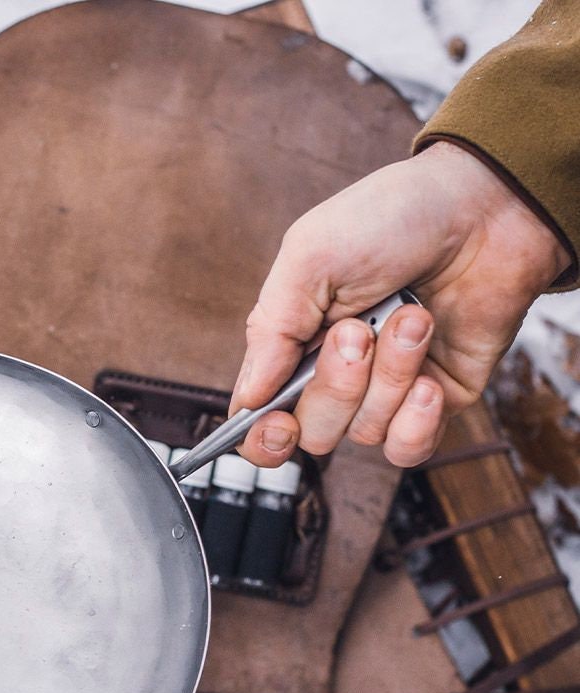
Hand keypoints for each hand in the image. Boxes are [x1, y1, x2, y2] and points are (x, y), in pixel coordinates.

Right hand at [230, 141, 570, 467]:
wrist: (485, 205)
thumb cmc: (390, 218)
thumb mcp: (308, 258)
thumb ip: (270, 330)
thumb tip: (247, 398)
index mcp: (292, 347)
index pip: (259, 420)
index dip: (263, 438)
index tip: (279, 421)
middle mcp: (335, 378)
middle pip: (314, 433)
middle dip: (337, 386)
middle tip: (359, 330)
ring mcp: (386, 391)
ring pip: (365, 433)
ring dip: (390, 376)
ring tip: (413, 317)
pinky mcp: (436, 401)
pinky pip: (410, 447)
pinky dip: (417, 421)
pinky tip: (431, 379)